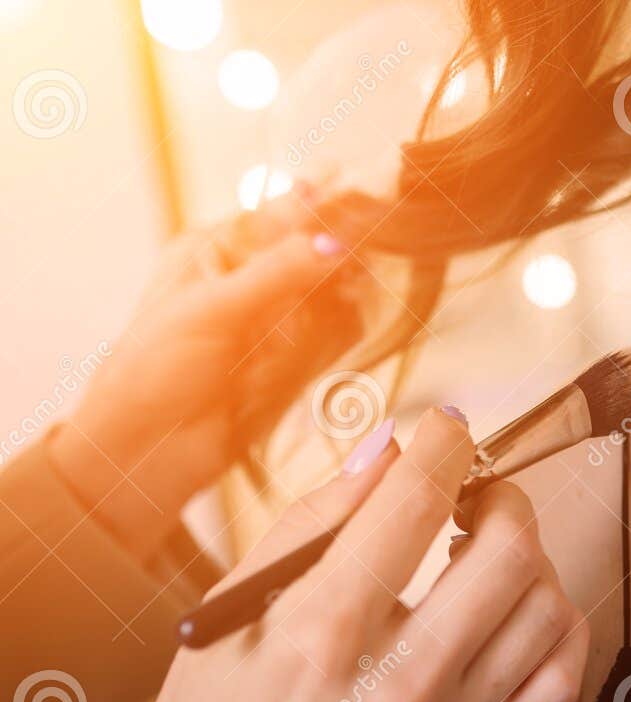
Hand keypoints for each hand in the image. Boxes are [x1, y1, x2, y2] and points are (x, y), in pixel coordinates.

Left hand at [49, 191, 366, 561]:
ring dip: (344, 294)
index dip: (324, 208)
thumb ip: (279, 272)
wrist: (148, 451)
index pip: (283, 213)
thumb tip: (336, 240)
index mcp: (217, 249)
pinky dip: (346, 331)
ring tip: (348, 299)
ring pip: (335, 290)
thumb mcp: (214, 308)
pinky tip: (341, 333)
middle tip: (362, 260)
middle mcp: (252, 278)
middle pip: (317, 249)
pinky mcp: (299, 360)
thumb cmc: (156, 369)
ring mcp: (278, 320)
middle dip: (343, 254)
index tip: (365, 204)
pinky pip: (340, 334)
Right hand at [70, 408, 588, 701]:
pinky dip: (557, 630)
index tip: (445, 435)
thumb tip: (389, 451)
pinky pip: (560, 683)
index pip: (413, 504)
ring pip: (546, 612)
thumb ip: (316, 521)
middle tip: (478, 499)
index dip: (442, 448)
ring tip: (495, 557)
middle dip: (502, 500)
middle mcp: (395, 686)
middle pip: (505, 554)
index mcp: (320, 632)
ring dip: (532, 564)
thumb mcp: (234, 612)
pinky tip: (524, 615)